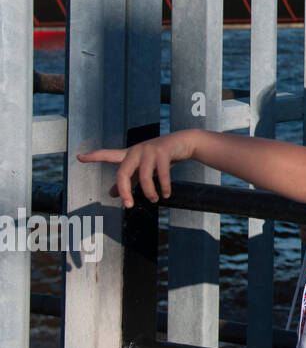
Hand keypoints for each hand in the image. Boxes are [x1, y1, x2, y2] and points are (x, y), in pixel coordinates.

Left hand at [77, 130, 197, 207]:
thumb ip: (129, 180)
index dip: (94, 157)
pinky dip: (164, 187)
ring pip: (144, 177)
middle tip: (128, 205)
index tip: (79, 157)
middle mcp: (136, 150)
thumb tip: (112, 194)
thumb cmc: (163, 156)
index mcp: (130, 154)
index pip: (109, 155)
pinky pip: (161, 175)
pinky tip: (166, 194)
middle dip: (125, 191)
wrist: (184, 142)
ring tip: (155, 199)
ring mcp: (149, 150)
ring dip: (149, 192)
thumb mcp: (144, 168)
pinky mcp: (163, 151)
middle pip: (122, 173)